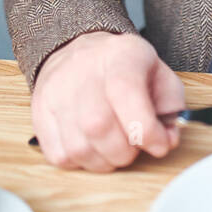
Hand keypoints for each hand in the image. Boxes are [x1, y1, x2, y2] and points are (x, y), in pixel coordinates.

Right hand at [31, 30, 185, 171]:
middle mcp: (82, 73)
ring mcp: (56, 94)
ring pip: (79, 148)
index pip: (128, 97)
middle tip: (134, 145)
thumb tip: (168, 139)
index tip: (159, 143)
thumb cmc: (123, 66)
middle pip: (101, 128)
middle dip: (126, 151)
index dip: (147, 131)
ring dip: (105, 160)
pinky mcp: (40, 114)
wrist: (79, 49)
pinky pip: (60, 156)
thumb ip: (171, 107)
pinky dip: (82, 161)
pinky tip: (93, 146)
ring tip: (114, 146)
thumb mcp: (158, 73)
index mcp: (120, 58)